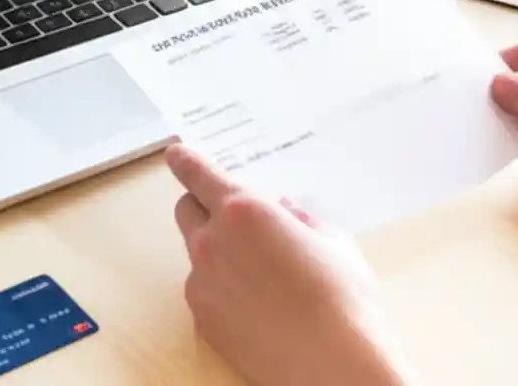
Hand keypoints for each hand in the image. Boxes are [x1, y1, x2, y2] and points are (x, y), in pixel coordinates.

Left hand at [166, 145, 412, 385]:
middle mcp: (212, 242)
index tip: (175, 154)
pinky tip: (259, 305)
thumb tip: (285, 214)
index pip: (197, 174)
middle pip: (186, 209)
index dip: (185, 161)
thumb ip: (300, 219)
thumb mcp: (334, 241)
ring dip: (217, 250)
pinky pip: (205, 289)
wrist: (332, 364)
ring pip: (198, 253)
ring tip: (262, 274)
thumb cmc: (342, 297)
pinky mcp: (202, 319)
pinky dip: (222, 287)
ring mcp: (201, 283)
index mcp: (244, 210)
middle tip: (237, 219)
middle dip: (204, 205)